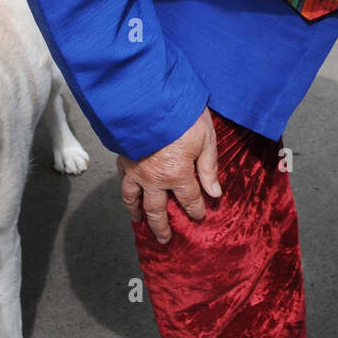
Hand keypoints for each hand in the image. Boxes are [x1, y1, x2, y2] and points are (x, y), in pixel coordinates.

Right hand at [117, 108, 220, 244]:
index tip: (199, 216)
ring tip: (139, 222)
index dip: (196, 210)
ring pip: (133, 199)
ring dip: (137, 213)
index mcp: (177, 175)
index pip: (189, 200)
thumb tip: (215, 194)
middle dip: (162, 226)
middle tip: (164, 239)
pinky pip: (122, 181)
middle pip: (157, 209)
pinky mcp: (123, 158)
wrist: (150, 98)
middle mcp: (153, 178)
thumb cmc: (182, 115)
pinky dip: (124, 191)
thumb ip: (209, 168)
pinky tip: (127, 194)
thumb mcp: (205, 139)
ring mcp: (135, 170)